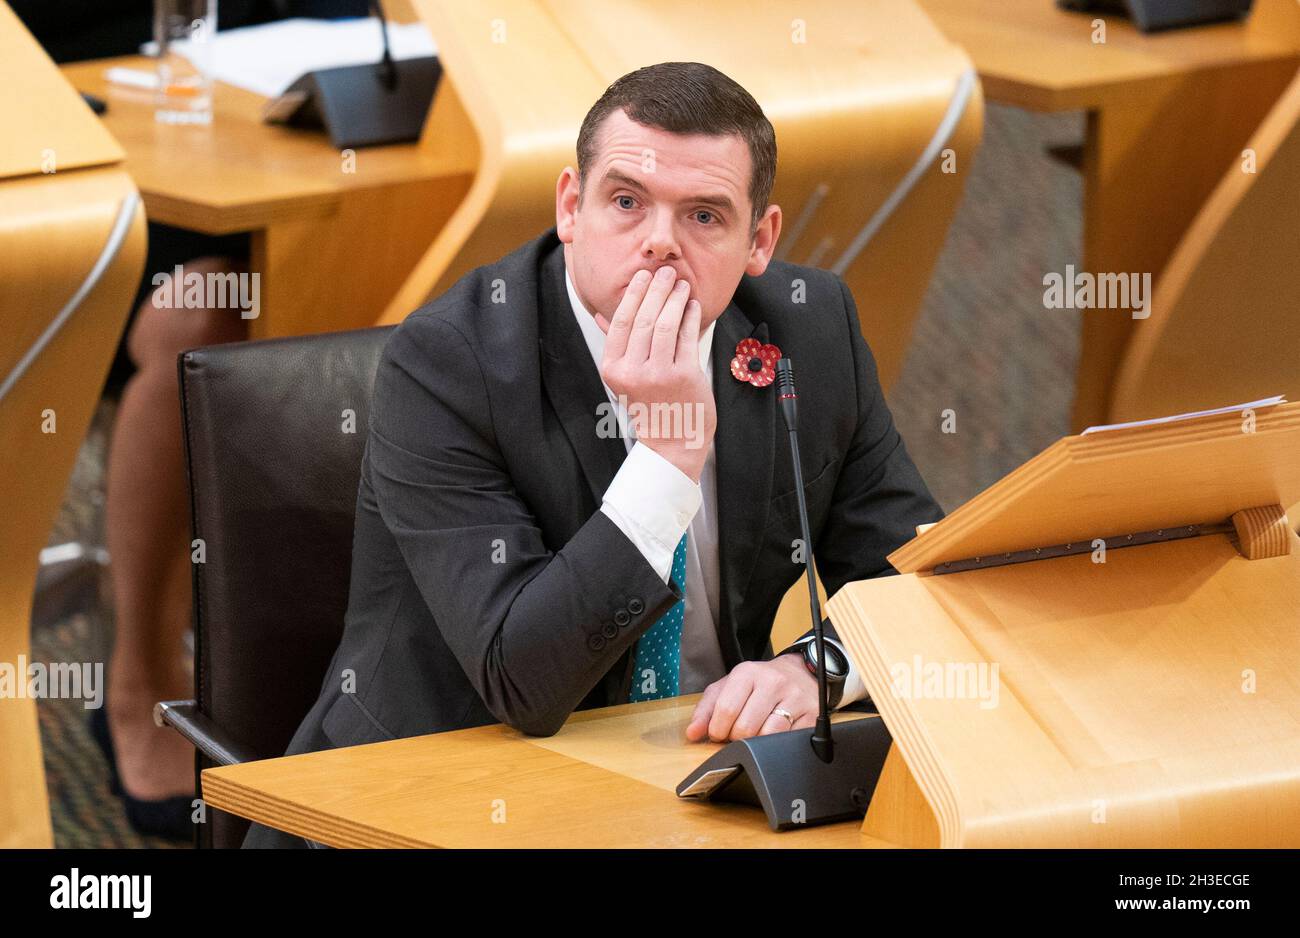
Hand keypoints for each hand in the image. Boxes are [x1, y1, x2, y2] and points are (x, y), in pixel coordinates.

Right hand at [595, 265, 716, 481]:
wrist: (672, 442)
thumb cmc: (650, 406)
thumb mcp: (624, 378)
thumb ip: (615, 345)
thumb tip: (600, 315)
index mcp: (613, 369)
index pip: (621, 322)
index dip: (634, 294)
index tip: (644, 276)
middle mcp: (633, 372)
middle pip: (644, 318)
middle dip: (657, 290)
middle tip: (667, 273)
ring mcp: (659, 375)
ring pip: (665, 324)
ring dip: (675, 299)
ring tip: (682, 285)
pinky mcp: (684, 376)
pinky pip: (687, 337)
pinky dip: (690, 317)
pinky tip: (693, 306)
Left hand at [685, 654, 818, 742]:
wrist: (800, 672)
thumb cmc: (759, 683)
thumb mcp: (729, 687)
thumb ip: (706, 708)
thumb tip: (692, 734)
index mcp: (747, 673)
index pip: (726, 710)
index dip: (717, 730)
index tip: (718, 733)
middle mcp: (772, 682)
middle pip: (745, 728)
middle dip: (736, 738)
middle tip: (739, 734)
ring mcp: (794, 698)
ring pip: (767, 736)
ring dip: (756, 743)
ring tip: (755, 734)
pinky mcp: (811, 714)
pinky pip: (788, 740)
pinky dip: (776, 744)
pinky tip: (773, 735)